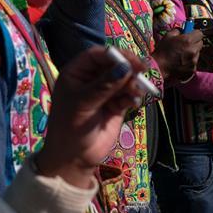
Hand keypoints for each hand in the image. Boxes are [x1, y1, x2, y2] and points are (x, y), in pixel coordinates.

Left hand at [35, 46, 145, 188]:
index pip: (97, 55)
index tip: (130, 60)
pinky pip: (128, 94)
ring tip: (136, 92)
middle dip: (128, 67)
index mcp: (76, 73)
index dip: (115, 55)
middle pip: (114, 64)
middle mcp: (91, 79)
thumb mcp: (83, 103)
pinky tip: (134, 102)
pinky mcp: (116, 105)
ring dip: (132, 83)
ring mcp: (105, 92)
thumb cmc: (70, 127)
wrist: (74, 158)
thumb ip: (105, 85)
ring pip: (123, 79)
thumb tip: (126, 67)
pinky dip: (133, 96)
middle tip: (143, 70)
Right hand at [152, 29, 203, 81]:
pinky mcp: (193, 69)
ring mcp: (194, 61)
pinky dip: (190, 61)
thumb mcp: (168, 35)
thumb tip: (183, 30)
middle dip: (195, 43)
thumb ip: (178, 30)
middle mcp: (193, 50)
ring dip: (193, 52)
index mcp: (188, 40)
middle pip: (200, 43)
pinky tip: (183, 62)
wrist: (159, 67)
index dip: (195, 34)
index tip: (191, 35)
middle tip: (187, 45)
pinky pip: (194, 62)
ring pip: (198, 53)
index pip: (200, 34)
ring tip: (183, 55)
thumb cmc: (163, 50)